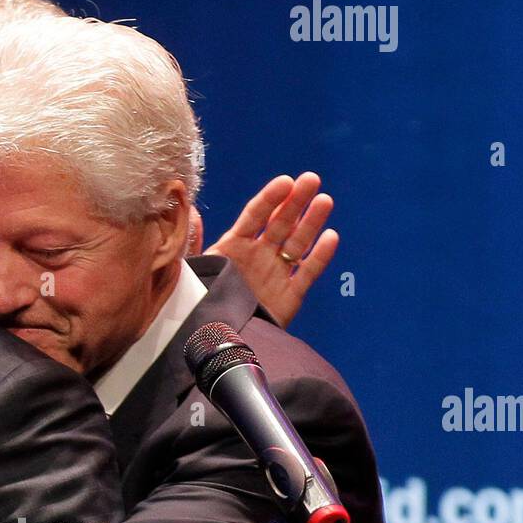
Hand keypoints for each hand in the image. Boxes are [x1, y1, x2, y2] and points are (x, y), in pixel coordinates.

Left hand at [203, 172, 338, 327]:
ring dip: (311, 223)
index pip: (255, 216)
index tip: (286, 182)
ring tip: (324, 201)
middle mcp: (258, 256)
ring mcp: (275, 274)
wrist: (216, 342)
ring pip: (297, 243)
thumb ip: (192, 243)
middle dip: (296, 202)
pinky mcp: (289, 296)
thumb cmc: (202, 305)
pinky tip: (330, 237)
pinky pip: (307, 273)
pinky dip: (319, 257)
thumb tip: (191, 212)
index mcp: (234, 247)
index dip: (270, 198)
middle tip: (311, 180)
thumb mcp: (193, 272)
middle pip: (281, 223)